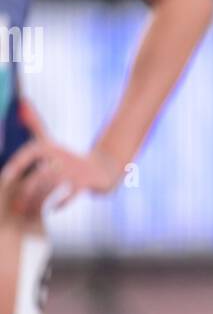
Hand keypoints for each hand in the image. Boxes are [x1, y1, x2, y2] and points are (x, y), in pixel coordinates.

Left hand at [0, 100, 121, 217]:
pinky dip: (60, 203)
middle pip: (40, 175)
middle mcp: (61, 157)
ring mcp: (74, 171)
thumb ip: (34, 123)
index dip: (16, 164)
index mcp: (50, 147)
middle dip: (26, 192)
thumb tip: (22, 100)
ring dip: (38, 202)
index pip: (30, 152)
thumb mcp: (49, 140)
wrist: (102, 168)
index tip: (4, 178)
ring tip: (28, 213)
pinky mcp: (85, 183)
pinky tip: (52, 210)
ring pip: (52, 188)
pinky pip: (70, 195)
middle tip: (15, 207)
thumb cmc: (67, 158)